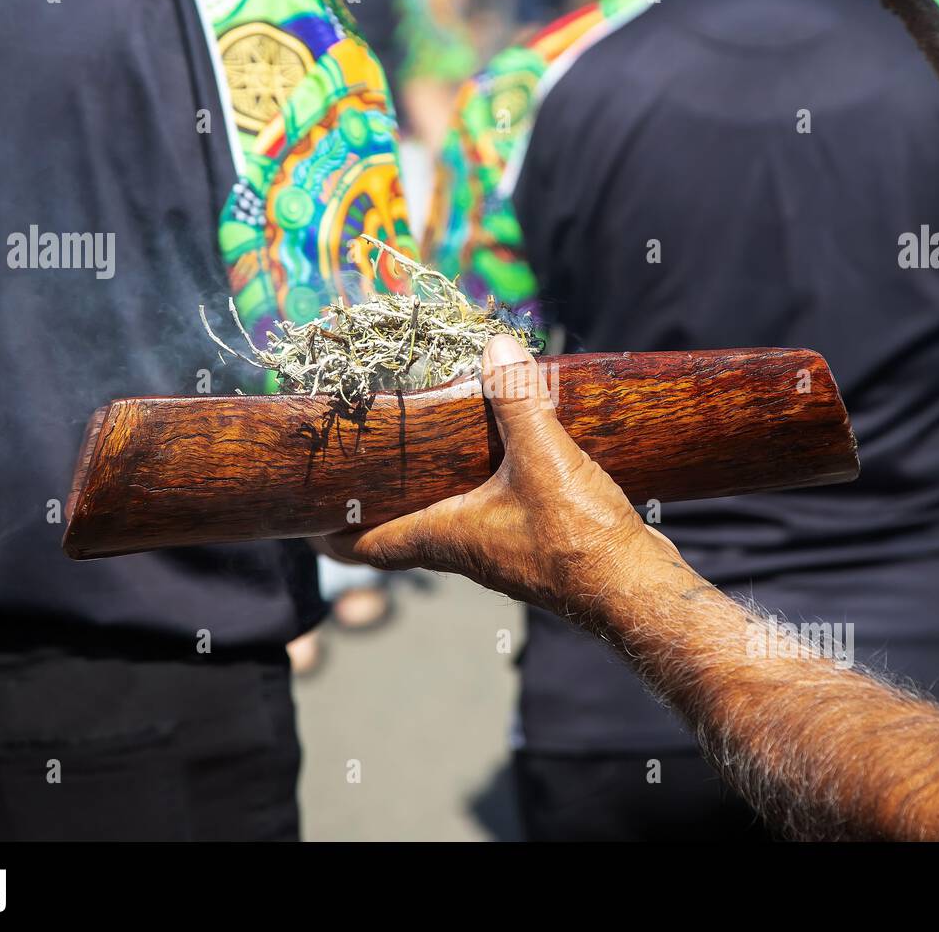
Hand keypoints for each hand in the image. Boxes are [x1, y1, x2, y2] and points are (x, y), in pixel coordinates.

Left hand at [323, 335, 671, 613]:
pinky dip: (482, 488)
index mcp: (446, 536)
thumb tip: (496, 346)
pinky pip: (493, 514)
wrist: (637, 592)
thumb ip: (517, 400)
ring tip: (426, 451)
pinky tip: (503, 458)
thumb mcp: (543, 458)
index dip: (330, 535)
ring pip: (450, 521)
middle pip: (403, 529)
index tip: (302, 523)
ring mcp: (502, 553)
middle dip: (381, 501)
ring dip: (433, 492)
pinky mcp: (537, 548)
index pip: (368, 545)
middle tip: (364, 465)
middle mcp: (465, 551)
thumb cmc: (579, 540)